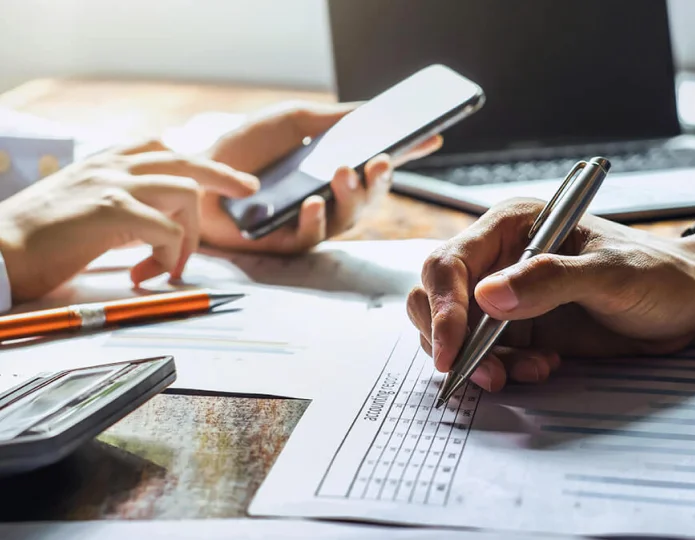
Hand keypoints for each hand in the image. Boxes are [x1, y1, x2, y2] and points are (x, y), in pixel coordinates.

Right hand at [0, 140, 258, 302]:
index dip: (196, 162)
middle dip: (223, 175)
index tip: (222, 179)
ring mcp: (112, 185)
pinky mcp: (110, 210)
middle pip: (185, 160)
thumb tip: (156, 226)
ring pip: (185, 192)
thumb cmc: (35, 240)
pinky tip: (153, 273)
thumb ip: (117, 205)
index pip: (160, 148)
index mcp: (103, 163)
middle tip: (248, 190)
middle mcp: (111, 166)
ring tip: (172, 265)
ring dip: (189, 235)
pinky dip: (171, 254)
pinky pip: (166, 228)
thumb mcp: (81, 208)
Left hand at [199, 101, 442, 252]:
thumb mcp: (294, 122)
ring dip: (350, 195)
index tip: (431, 137)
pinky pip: (310, 237)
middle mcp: (330, 199)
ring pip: (347, 218)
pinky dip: (314, 219)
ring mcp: (311, 224)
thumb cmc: (243, 149)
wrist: (195, 175)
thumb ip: (334, 119)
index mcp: (335, 170)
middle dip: (379, 180)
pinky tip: (312, 202)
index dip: (407, 153)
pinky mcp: (287, 244)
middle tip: (379, 161)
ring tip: (344, 172)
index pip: (378, 163)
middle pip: (370, 196)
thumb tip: (375, 111)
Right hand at [407, 199, 694, 391]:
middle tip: (485, 375)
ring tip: (529, 371)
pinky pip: (484, 353)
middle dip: (451, 339)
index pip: (451, 262)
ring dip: (479, 360)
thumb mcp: (611, 274)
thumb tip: (488, 297)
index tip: (453, 350)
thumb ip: (550, 281)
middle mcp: (500, 257)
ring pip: (456, 330)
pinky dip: (502, 369)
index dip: (444, 307)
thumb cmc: (658, 274)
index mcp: (513, 225)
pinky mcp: (518, 328)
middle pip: (436, 297)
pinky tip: (541, 367)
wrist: (688, 304)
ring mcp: (506, 295)